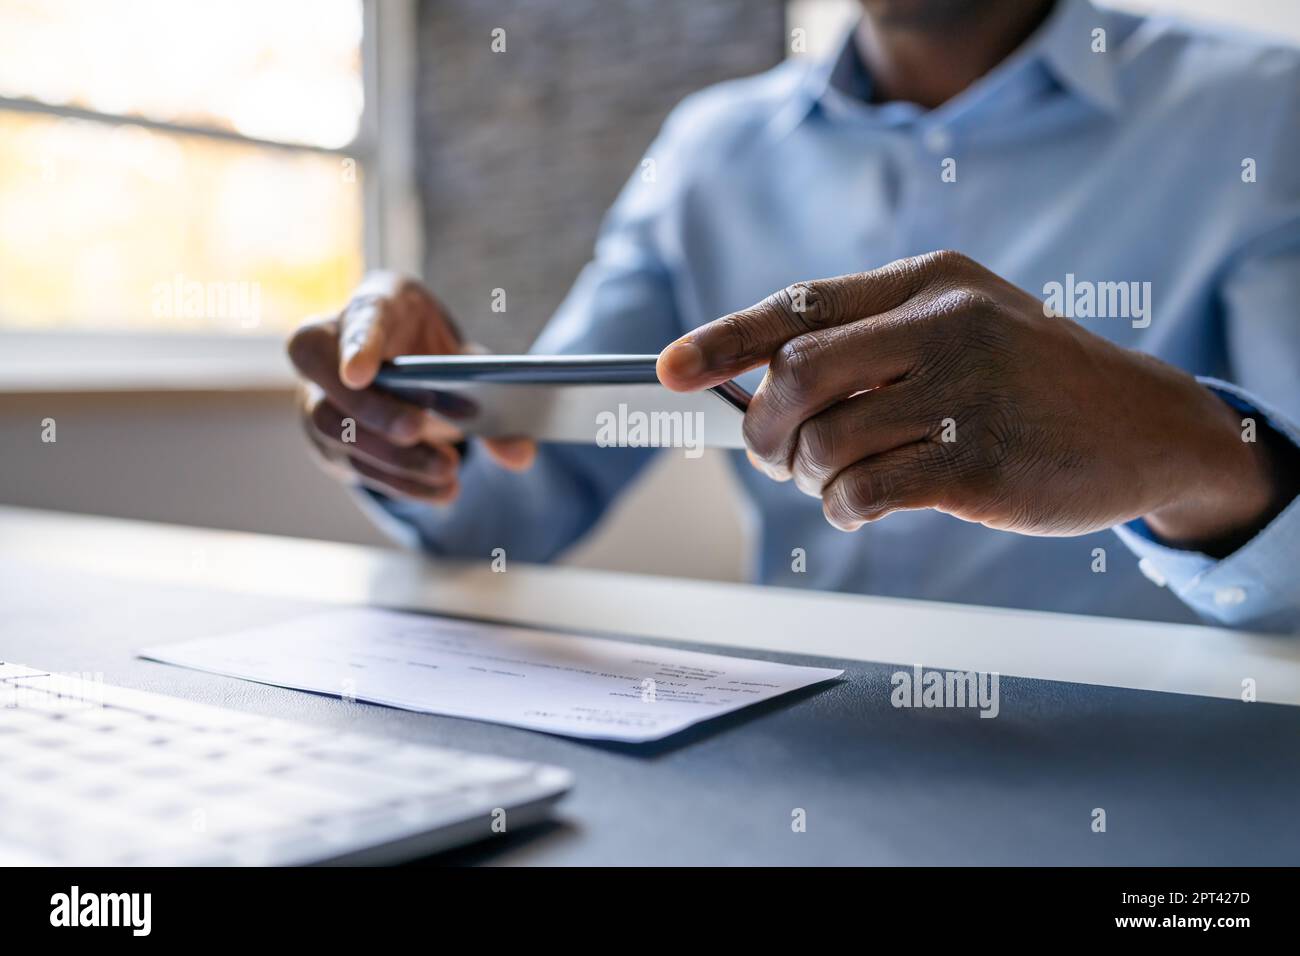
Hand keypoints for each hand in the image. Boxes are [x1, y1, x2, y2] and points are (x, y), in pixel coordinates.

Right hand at [287, 271, 534, 504]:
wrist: (397, 359)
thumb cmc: (428, 346)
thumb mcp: (465, 356)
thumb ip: (493, 395)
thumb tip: (521, 452)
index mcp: (373, 306)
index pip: (356, 318)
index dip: (357, 345)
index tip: (361, 373)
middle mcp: (327, 349)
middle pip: (325, 381)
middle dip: (372, 411)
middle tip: (417, 429)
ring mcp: (314, 397)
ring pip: (333, 431)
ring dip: (393, 457)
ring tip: (447, 469)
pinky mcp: (327, 441)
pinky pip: (354, 465)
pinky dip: (400, 481)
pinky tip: (439, 490)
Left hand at [658, 251, 1290, 552]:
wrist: (1141, 425)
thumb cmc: (1026, 382)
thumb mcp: (961, 327)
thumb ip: (872, 344)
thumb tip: (762, 386)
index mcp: (926, 282)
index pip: (799, 303)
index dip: (723, 339)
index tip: (669, 369)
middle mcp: (941, 324)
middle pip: (796, 374)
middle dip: (764, 428)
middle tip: (774, 455)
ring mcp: (963, 391)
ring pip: (825, 441)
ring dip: (809, 477)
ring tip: (835, 483)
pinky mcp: (978, 461)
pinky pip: (864, 492)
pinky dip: (843, 509)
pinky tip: (862, 508)